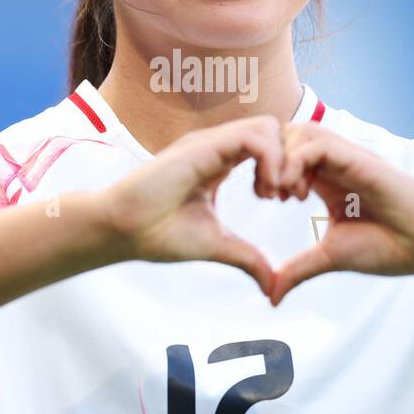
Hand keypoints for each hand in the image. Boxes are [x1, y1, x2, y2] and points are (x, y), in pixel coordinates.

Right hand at [101, 115, 285, 290]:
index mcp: (220, 164)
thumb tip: (272, 286)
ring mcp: (210, 143)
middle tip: (286, 196)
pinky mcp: (203, 146)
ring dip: (282, 159)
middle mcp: (217, 147)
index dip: (286, 168)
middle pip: (274, 130)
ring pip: (268, 127)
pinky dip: (270, 159)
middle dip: (291, 160)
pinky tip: (263, 190)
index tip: (284, 201)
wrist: (122, 231)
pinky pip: (253, 136)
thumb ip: (247, 257)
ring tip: (273, 194)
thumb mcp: (217, 245)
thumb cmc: (158, 235)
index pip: (268, 146)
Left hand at [267, 123, 413, 306]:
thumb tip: (270, 297)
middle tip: (267, 195)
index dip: (265, 169)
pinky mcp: (359, 160)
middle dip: (267, 160)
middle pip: (285, 135)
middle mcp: (333, 164)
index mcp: (325, 181)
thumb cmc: (387, 248)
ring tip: (282, 194)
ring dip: (281, 159)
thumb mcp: (329, 257)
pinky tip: (298, 194)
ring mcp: (347, 159)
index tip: (264, 199)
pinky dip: (297, 162)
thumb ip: (297, 270)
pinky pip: (317, 144)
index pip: (283, 154)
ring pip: (298, 132)